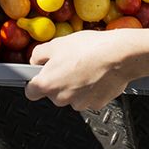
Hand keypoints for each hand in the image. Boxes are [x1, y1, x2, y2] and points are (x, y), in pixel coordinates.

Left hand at [25, 28, 139, 110]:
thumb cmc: (89, 48)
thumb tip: (36, 59)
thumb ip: (39, 54)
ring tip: (86, 66)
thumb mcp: (57, 43)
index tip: (40, 75)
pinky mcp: (96, 104)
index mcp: (47, 84)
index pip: (31, 92)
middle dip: (59, 81)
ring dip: (75, 85)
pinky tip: (96, 74)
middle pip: (54, 93)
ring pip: (72, 96)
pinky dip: (91, 89)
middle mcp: (61, 98)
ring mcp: (79, 103)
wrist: (118, 55)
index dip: (35, 82)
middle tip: (69, 64)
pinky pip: (89, 97)